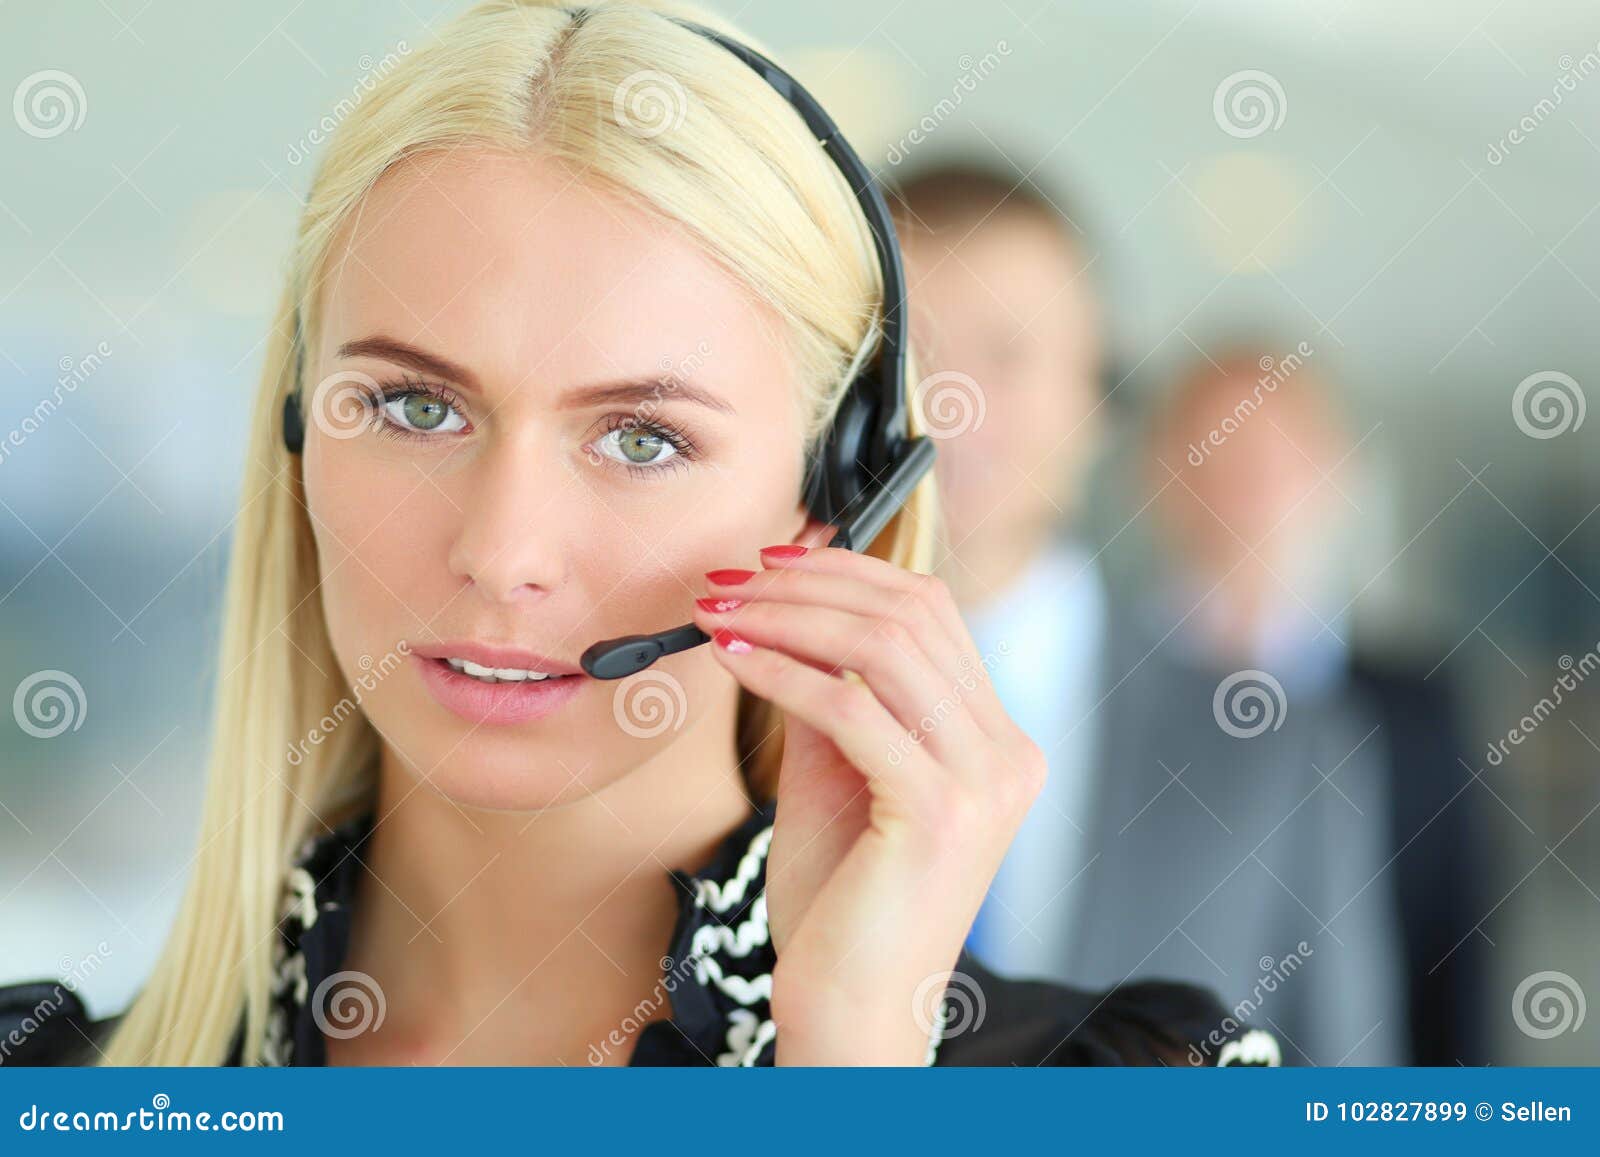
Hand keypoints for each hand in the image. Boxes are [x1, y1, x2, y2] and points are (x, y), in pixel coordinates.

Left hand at [689, 527, 1046, 1064]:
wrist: (851, 1011)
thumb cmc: (841, 906)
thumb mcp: (837, 777)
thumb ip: (830, 696)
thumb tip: (784, 612)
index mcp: (994, 741)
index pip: (932, 612)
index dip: (848, 571)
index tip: (771, 563)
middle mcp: (1006, 753)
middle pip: (912, 612)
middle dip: (810, 582)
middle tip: (733, 580)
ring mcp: (984, 782)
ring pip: (883, 647)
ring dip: (787, 616)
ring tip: (721, 614)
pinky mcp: (940, 812)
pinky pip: (850, 709)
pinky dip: (783, 672)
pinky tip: (735, 660)